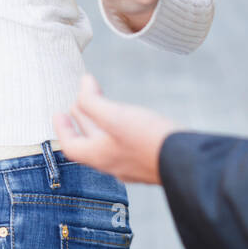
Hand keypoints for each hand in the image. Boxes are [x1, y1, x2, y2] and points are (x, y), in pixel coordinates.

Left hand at [53, 72, 182, 183]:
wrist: (188, 161)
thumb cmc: (148, 139)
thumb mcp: (115, 116)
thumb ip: (93, 101)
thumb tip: (83, 83)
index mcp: (100, 156)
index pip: (71, 145)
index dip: (62, 128)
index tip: (59, 113)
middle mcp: (113, 164)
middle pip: (89, 142)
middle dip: (82, 121)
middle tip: (79, 102)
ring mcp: (132, 165)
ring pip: (108, 144)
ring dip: (101, 124)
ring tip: (102, 106)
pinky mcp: (149, 161)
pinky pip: (125, 145)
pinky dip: (118, 130)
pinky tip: (129, 122)